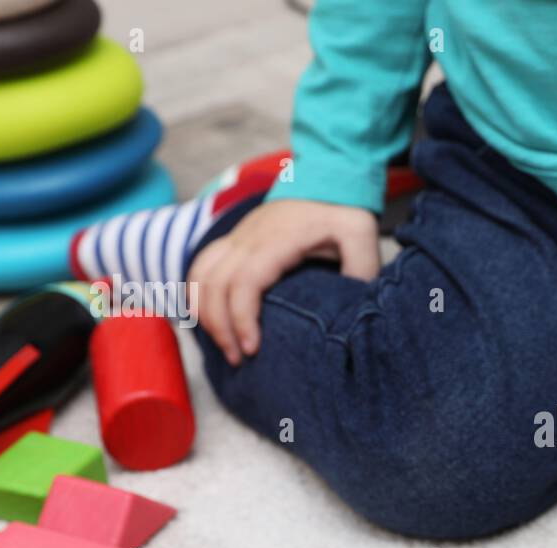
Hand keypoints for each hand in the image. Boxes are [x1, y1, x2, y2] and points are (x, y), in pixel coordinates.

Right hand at [188, 199, 379, 364]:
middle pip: (215, 285)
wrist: (327, 178)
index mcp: (276, 241)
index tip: (253, 350)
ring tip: (223, 345)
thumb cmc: (344, 212)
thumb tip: (352, 310)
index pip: (244, 283)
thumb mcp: (361, 237)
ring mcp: (237, 237)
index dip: (242, 319)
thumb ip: (361, 271)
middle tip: (238, 360)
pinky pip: (201, 265)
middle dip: (220, 327)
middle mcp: (248, 238)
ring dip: (203, 313)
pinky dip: (195, 293)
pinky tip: (207, 319)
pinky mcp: (234, 240)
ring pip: (200, 275)